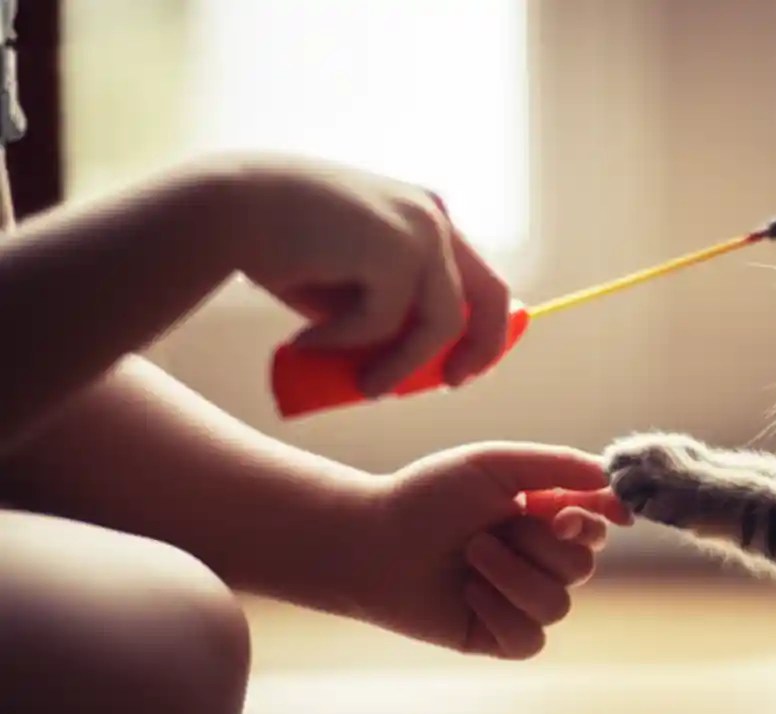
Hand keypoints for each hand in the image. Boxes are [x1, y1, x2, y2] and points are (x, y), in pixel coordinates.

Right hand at [215, 154, 509, 394]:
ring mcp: (421, 227)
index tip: (464, 369)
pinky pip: (387, 323)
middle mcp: (434, 215)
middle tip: (450, 385)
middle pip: (492, 295)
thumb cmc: (282, 251)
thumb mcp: (352, 290)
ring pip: (442, 322)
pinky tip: (305, 338)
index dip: (488, 329)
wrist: (225, 208)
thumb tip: (424, 368)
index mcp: (427, 216)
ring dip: (400, 365)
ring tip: (360, 386)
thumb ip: (392, 316)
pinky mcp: (397, 246)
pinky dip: (347, 342)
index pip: (483, 278)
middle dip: (479, 350)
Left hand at [341, 442, 609, 659]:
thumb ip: (557, 464)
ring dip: (512, 576)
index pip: (597, 523)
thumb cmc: (428, 496)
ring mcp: (518, 600)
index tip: (587, 512)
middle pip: (583, 566)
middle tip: (493, 527)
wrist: (371, 541)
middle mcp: (536, 558)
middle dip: (538, 545)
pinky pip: (530, 639)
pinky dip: (499, 612)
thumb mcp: (495, 463)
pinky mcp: (497, 636)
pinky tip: (467, 593)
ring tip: (470, 555)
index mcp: (543, 516)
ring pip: (558, 604)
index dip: (602, 519)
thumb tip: (611, 475)